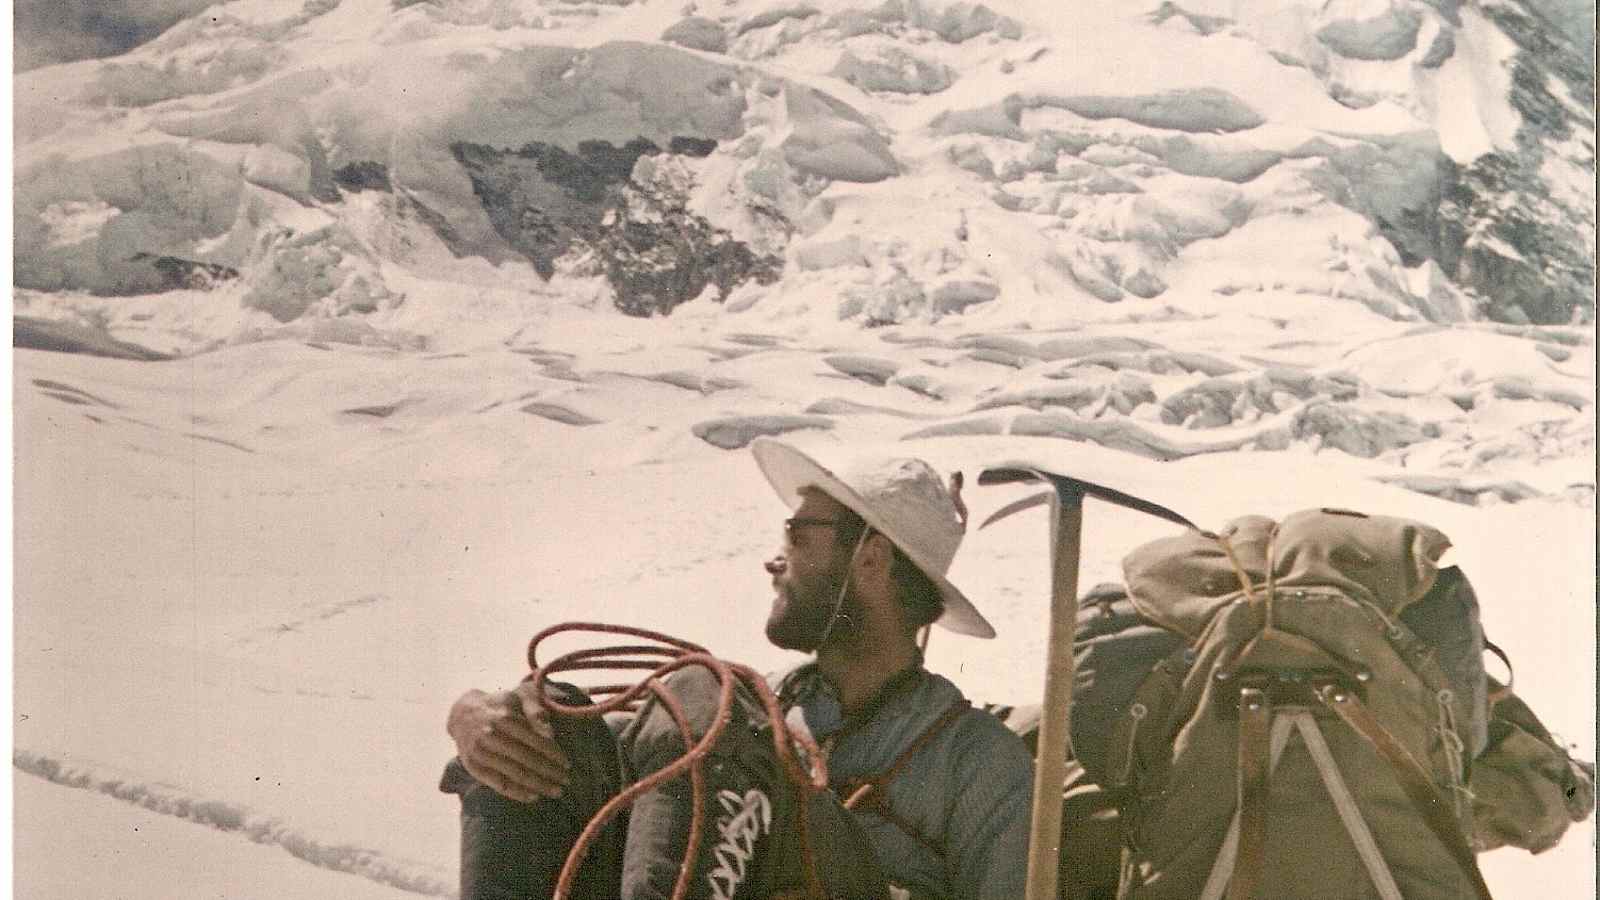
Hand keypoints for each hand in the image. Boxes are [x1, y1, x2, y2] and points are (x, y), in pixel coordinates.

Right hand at [447, 682, 571, 802]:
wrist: (462, 714)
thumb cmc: (499, 706)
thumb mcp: (517, 698)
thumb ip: (535, 711)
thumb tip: (551, 734)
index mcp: (504, 718)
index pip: (534, 740)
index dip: (553, 753)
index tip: (568, 764)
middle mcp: (490, 736)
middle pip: (526, 760)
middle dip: (549, 772)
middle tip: (567, 781)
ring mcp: (480, 753)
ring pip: (514, 774)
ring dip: (538, 785)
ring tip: (556, 791)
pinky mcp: (473, 767)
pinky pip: (498, 784)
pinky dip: (517, 792)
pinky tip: (534, 797)